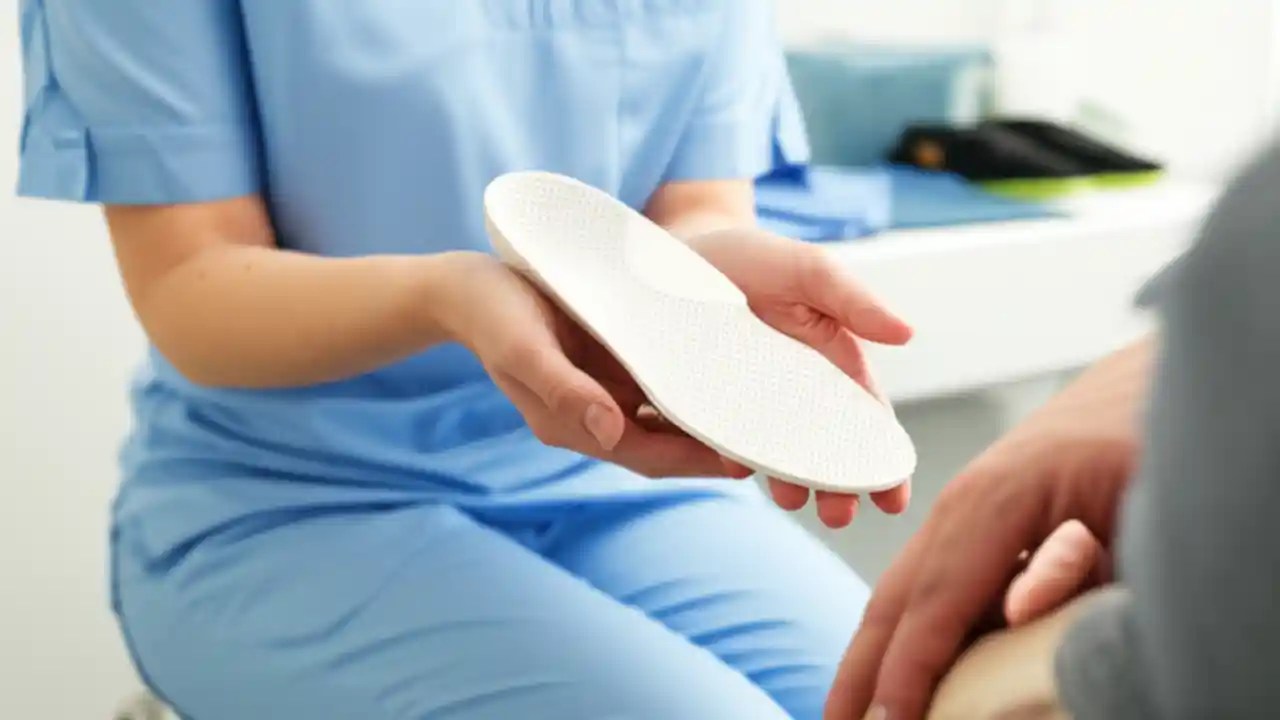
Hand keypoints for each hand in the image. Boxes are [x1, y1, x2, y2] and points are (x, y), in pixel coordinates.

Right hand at [439, 251, 749, 478]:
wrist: (467, 288)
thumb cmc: (494, 313)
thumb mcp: (523, 347)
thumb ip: (563, 390)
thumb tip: (610, 431)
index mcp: (574, 423)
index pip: (647, 454)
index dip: (695, 460)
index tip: (743, 460)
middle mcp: (596, 417)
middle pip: (667, 444)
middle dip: (717, 447)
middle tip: (776, 439)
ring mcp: (604, 394)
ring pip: (669, 418)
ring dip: (711, 417)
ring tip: (766, 409)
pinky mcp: (610, 368)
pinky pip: (661, 384)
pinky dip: (693, 384)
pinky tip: (728, 370)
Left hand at [690, 227, 914, 527]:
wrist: (676, 248)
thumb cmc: (750, 255)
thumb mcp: (805, 269)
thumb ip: (853, 299)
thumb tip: (907, 333)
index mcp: (830, 361)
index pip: (866, 420)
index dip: (882, 461)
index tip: (893, 499)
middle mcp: (792, 389)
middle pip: (823, 448)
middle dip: (836, 486)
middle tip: (838, 516)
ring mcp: (746, 400)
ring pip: (775, 452)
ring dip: (788, 480)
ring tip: (792, 499)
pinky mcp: (701, 403)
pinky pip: (721, 436)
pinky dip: (732, 453)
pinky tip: (736, 464)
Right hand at [826, 338, 1153, 719]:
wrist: (1146, 387)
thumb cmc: (1150, 445)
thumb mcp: (1135, 509)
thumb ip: (1076, 565)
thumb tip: (1011, 612)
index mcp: (997, 500)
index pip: (936, 603)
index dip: (908, 670)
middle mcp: (963, 501)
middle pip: (895, 595)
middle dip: (860, 667)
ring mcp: (964, 504)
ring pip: (902, 586)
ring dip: (873, 647)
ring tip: (855, 705)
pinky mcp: (976, 514)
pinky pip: (927, 575)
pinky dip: (903, 621)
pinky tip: (903, 654)